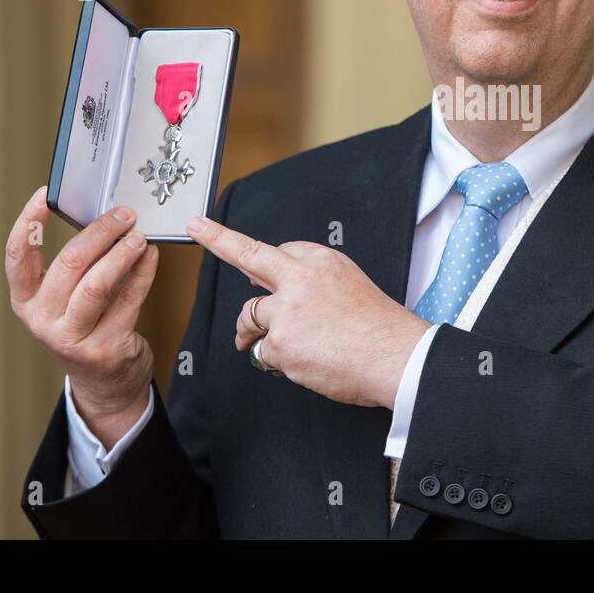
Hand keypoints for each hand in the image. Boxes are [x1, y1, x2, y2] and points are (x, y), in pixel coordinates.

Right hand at [5, 187, 157, 448]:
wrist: (103, 382)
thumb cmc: (85, 326)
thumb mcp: (65, 299)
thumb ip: (74, 265)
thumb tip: (102, 217)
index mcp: (25, 301)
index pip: (17, 257)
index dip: (28, 222)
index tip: (45, 194)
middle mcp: (42, 320)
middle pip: (69, 264)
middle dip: (100, 233)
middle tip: (123, 214)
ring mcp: (73, 337)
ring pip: (98, 284)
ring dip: (123, 253)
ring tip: (139, 235)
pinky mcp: (106, 347)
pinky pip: (128, 300)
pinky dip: (144, 273)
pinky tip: (152, 257)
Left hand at [186, 215, 429, 408]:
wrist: (397, 357)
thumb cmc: (379, 328)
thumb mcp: (349, 284)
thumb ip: (308, 280)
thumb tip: (263, 282)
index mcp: (321, 261)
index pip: (278, 250)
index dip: (255, 256)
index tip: (221, 231)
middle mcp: (301, 278)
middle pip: (250, 256)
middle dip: (218, 239)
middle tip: (196, 228)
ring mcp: (287, 310)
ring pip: (249, 318)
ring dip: (253, 335)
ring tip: (282, 348)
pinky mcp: (281, 342)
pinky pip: (262, 353)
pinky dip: (276, 362)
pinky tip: (303, 364)